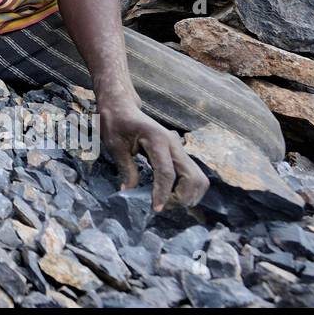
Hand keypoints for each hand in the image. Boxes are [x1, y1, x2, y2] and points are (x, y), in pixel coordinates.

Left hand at [98, 91, 208, 211]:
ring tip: (166, 201)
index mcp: (157, 140)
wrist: (122, 106)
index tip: (156, 208)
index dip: (163, 193)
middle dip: (181, 197)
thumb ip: (126, 169)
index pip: (167, 173)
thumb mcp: (115, 146)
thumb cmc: (116, 123)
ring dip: (188, 195)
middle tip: (161, 206)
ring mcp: (179, 149)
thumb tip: (129, 192)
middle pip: (192, 177)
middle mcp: (174, 144)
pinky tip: (170, 194)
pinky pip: (193, 175)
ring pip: (198, 178)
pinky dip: (187, 189)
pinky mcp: (179, 154)